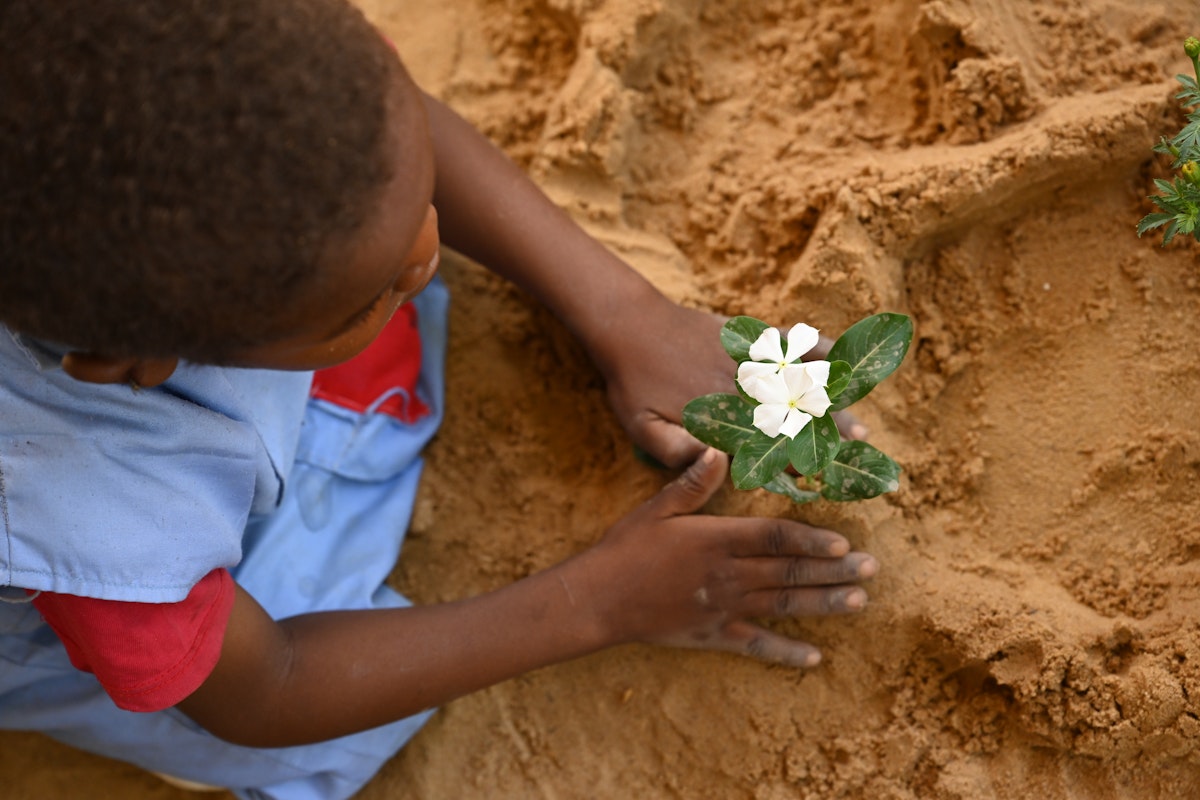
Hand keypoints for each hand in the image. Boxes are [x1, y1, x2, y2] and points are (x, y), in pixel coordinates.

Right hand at [573, 448, 877, 666]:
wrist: (600, 599)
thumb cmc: (626, 548)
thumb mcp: (657, 508)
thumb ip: (692, 483)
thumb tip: (720, 451)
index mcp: (716, 539)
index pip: (773, 538)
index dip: (810, 539)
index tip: (842, 542)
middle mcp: (727, 575)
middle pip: (789, 572)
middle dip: (833, 571)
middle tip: (871, 569)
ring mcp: (723, 608)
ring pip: (783, 605)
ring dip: (823, 604)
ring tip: (859, 602)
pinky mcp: (714, 634)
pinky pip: (756, 645)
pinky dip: (786, 653)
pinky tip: (815, 657)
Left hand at [596, 292, 866, 468]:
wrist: (629, 326)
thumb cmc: (634, 384)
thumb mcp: (643, 427)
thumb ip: (678, 451)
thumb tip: (719, 463)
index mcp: (718, 414)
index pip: (764, 443)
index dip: (793, 460)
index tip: (819, 476)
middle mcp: (738, 387)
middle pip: (791, 415)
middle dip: (826, 435)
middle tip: (858, 452)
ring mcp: (745, 360)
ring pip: (797, 385)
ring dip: (829, 404)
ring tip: (858, 424)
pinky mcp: (746, 337)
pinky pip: (787, 342)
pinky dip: (814, 347)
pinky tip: (839, 355)